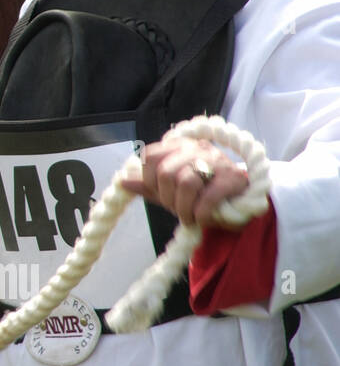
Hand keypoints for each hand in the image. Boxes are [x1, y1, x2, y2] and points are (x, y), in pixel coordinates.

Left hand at [119, 136, 250, 230]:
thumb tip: (123, 181)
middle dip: (167, 198)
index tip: (161, 194)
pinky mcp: (233, 178)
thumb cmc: (202, 193)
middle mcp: (197, 148)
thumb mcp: (171, 190)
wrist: (242, 201)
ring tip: (189, 216)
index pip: (150, 157)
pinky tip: (201, 219)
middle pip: (166, 172)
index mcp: (178, 146)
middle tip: (178, 209)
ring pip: (185, 183)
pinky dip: (200, 213)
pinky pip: (207, 197)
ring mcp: (217, 161)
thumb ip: (148, 185)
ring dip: (183, 207)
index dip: (150, 180)